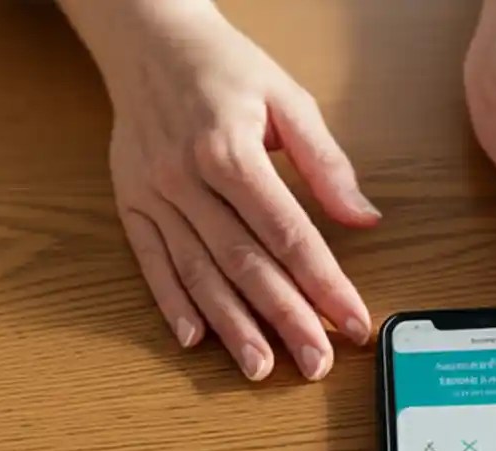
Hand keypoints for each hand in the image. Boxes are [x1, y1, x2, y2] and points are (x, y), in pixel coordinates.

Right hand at [59, 0, 378, 379]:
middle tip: (316, 362)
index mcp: (229, 148)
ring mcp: (153, 194)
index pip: (287, 232)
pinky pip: (151, 262)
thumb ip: (325, 162)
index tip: (351, 320)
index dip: (323, 281)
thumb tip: (363, 218)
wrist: (147, 38)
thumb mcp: (287, 98)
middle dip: (285, 318)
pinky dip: (171, 303)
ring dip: (231, 326)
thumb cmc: (223, 67)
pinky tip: (195, 340)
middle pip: (244, 262)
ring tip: (261, 368)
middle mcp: (186, 176)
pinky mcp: (131, 204)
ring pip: (198, 272)